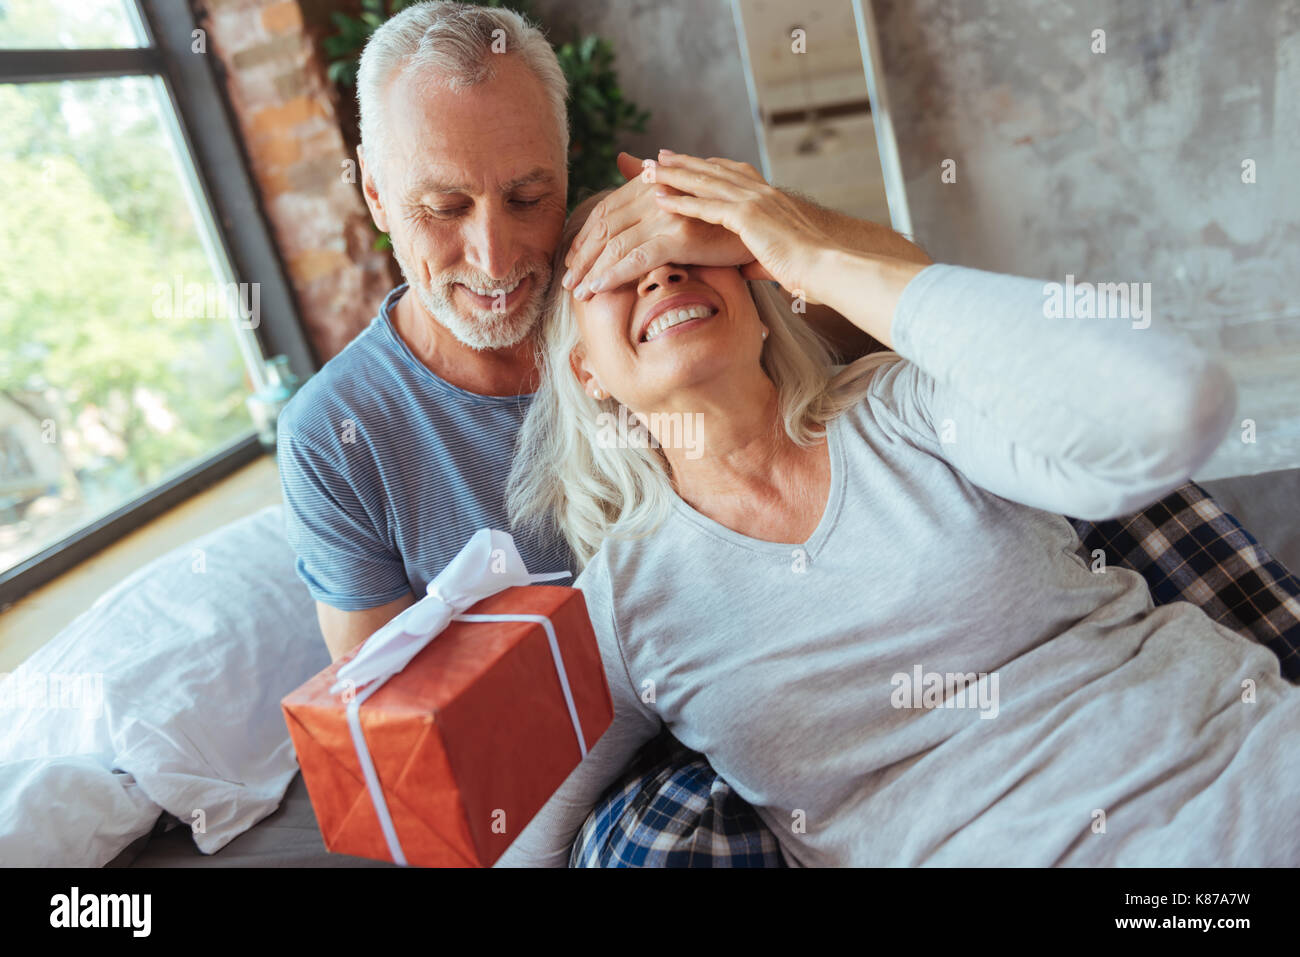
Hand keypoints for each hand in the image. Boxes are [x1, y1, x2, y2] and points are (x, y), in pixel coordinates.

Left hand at [563, 151, 766, 299]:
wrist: (778, 239)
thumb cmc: (739, 228)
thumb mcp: (695, 203)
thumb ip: (658, 185)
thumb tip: (623, 159)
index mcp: (663, 184)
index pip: (611, 208)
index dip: (588, 235)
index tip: (573, 259)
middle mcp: (664, 192)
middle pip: (608, 224)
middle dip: (584, 255)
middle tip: (566, 280)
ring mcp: (673, 211)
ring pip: (618, 241)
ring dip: (592, 269)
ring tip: (577, 291)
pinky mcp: (683, 234)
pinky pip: (639, 257)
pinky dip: (614, 274)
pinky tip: (598, 288)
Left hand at [648, 151, 838, 303]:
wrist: (825, 268)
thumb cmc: (808, 269)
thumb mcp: (777, 258)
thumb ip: (757, 258)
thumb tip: (746, 267)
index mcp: (769, 197)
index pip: (730, 174)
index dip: (704, 167)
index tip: (683, 162)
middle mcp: (760, 191)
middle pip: (712, 171)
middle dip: (682, 163)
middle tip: (656, 157)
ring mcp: (754, 200)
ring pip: (704, 182)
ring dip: (673, 175)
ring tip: (647, 171)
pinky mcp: (748, 216)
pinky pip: (706, 206)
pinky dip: (681, 201)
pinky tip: (660, 198)